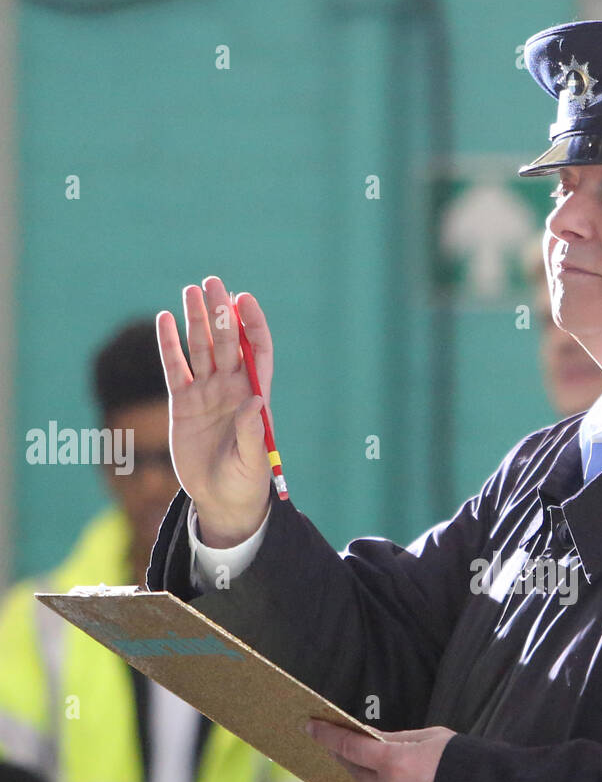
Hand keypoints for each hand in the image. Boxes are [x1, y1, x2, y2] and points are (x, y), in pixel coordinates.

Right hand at [156, 276, 273, 545]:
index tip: (243, 299)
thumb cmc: (246, 482)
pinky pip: (175, 368)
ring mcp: (206, 393)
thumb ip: (252, 432)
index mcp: (255, 396)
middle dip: (221, 312)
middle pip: (227, 341)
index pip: (256, 350)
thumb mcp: (253, 461)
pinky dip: (169, 345)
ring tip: (190, 290)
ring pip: (201, 348)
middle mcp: (232, 388)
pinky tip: (164, 319)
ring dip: (196, 319)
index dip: (252, 324)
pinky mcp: (182, 403)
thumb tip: (256, 401)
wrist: (221, 499)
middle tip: (212, 282)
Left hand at [306, 721, 456, 781]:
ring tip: (373, 767)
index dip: (328, 735)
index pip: (350, 747)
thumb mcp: (432, 739)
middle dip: (346, 758)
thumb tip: (374, 739)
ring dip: (370, 779)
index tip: (310, 726)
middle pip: (355, 772)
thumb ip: (398, 740)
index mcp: (394, 763)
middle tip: (337, 745)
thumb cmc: (464, 762)